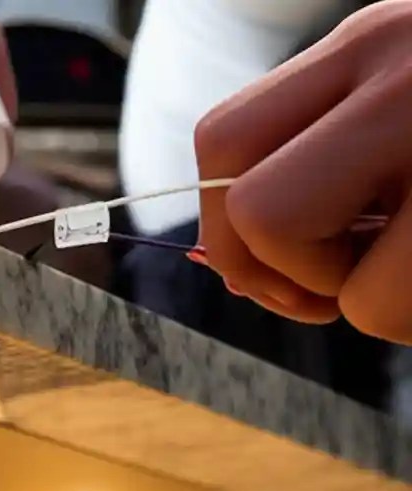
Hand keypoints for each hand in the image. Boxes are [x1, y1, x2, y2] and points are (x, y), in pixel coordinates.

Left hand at [195, 0, 411, 342]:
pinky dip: (411, 319)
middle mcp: (398, 66)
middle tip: (350, 281)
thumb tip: (228, 267)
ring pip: (308, 256)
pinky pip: (386, 304)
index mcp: (372, 45)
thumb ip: (329, 161)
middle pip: (244, 204)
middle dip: (276, 274)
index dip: (232, 229)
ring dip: (365, 301)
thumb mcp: (409, 113)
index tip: (293, 262)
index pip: (223, 140)